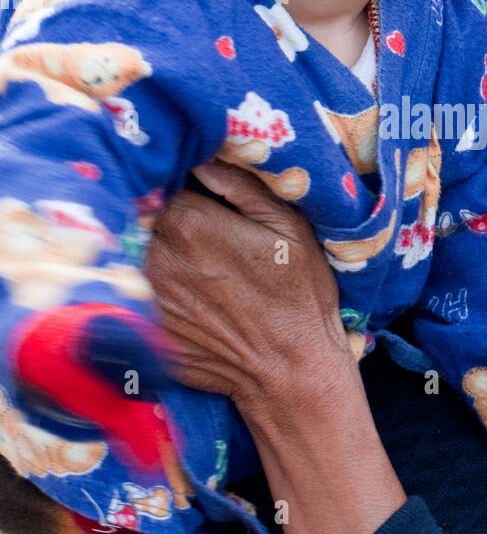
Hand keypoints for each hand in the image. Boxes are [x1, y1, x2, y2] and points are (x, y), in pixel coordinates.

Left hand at [146, 160, 353, 436]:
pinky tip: (195, 301)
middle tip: (207, 239)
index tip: (210, 205)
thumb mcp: (289, 227)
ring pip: (141, 255)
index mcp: (190, 222)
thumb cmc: (298, 296)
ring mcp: (147, 295)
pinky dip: (160, 291)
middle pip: (148, 219)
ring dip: (162, 255)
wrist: (290, 371)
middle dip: (171, 221)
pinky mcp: (145, 327)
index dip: (189, 191)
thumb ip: (242, 186)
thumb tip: (204, 162)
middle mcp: (157, 256)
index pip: (168, 185)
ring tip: (202, 271)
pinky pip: (142, 294)